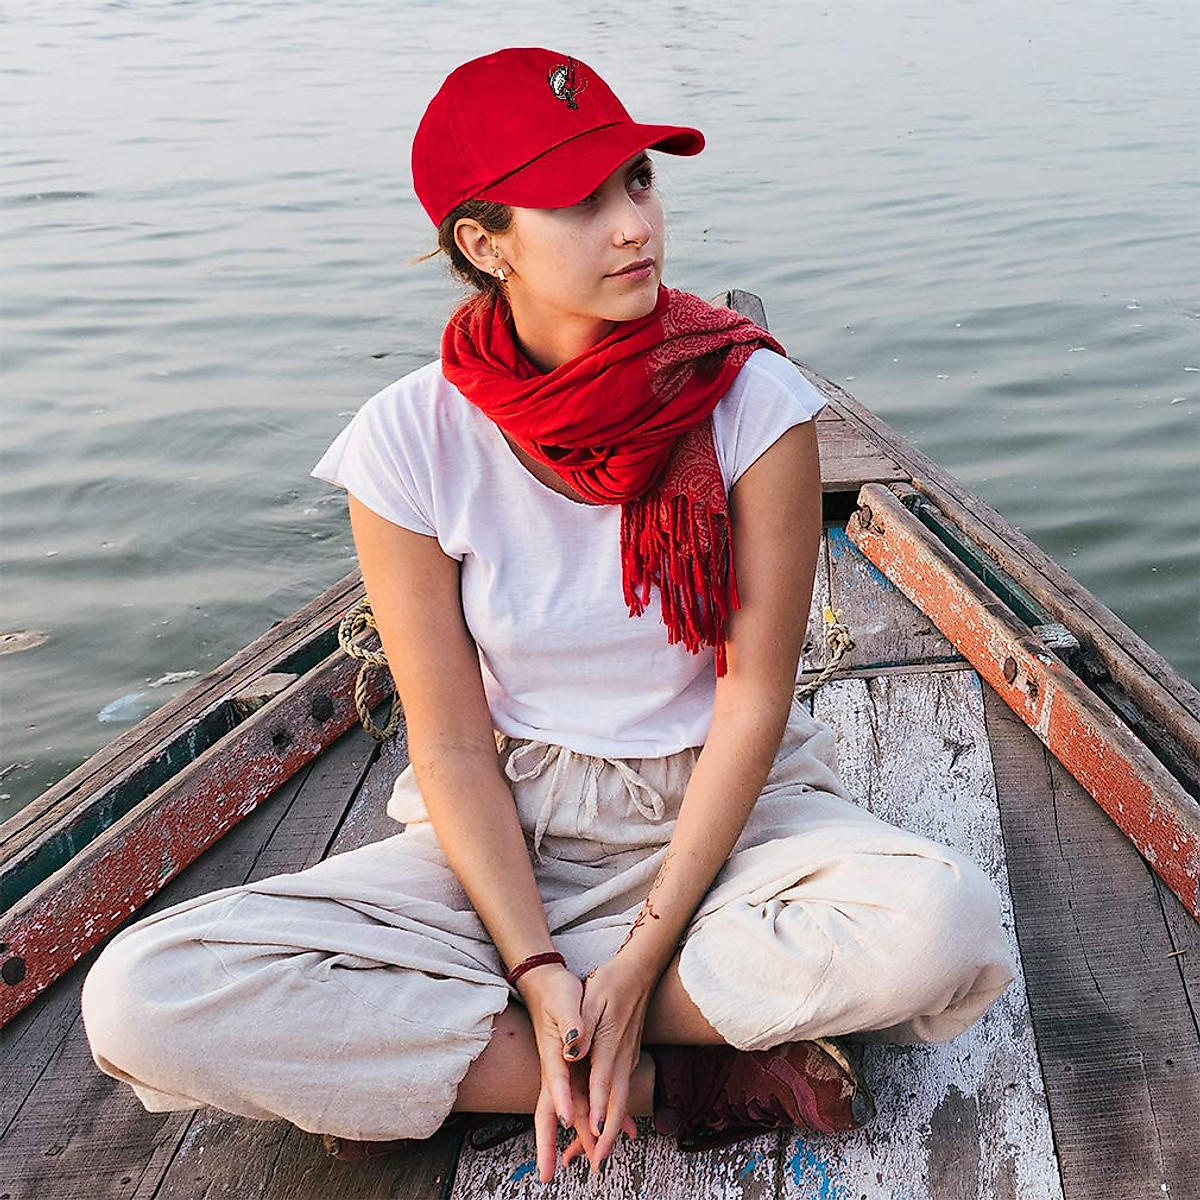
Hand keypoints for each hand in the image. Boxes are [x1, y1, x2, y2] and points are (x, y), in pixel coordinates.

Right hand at [515, 964, 587, 1182]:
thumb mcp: (565, 1001)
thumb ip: (571, 1024)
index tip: (567, 1121)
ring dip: (579, 1136)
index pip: (555, 1081)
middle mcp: (556, 1069)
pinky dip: (595, 1119)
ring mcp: (564, 1073)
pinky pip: (583, 1102)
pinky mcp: (573, 1071)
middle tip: (549, 1173)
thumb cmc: (557, 991)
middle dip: (549, 1144)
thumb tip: (573, 1045)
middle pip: (553, 1110)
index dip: (562, 1101)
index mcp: (553, 1053)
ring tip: (590, 1162)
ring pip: (571, 1112)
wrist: (548, 983)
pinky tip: (608, 1135)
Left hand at [569, 953, 654, 1171]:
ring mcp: (628, 1059)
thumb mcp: (593, 1000)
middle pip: (618, 1103)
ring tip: (599, 1154)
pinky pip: (622, 1091)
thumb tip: (572, 1054)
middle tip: (599, 1162)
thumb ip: (583, 1029)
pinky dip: (615, 1113)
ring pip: (621, 1101)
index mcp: (610, 1045)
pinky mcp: (628, 1057)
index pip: (604, 1084)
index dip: (598, 1109)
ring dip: (612, 1129)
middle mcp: (622, 1057)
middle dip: (609, 1134)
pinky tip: (611, 1126)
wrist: (639, 970)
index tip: (593, 1133)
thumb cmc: (611, 982)